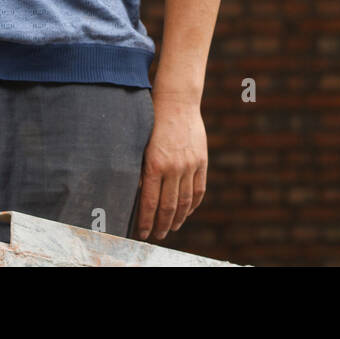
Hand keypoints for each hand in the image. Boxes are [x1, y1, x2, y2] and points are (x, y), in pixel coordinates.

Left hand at [135, 95, 206, 240]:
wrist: (177, 102)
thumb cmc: (152, 122)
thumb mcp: (140, 146)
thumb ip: (140, 171)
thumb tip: (138, 197)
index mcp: (155, 165)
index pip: (150, 203)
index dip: (146, 221)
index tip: (142, 234)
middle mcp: (174, 167)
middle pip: (168, 206)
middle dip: (161, 224)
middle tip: (156, 235)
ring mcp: (190, 165)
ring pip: (185, 201)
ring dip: (177, 218)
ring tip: (170, 228)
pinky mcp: (201, 161)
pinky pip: (199, 189)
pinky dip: (193, 205)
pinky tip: (186, 212)